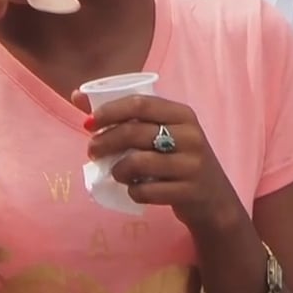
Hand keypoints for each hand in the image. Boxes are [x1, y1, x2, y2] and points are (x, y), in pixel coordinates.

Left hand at [80, 93, 245, 235]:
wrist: (214, 198)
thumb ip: (127, 116)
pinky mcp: (187, 191)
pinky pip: (144, 191)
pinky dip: (133, 192)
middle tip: (93, 151)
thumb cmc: (180, 159)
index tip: (89, 123)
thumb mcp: (164, 133)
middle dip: (104, 142)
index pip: (140, 103)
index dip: (109, 111)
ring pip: (136, 163)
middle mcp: (190, 135)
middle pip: (134, 132)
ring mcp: (190, 164)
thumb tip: (78, 95)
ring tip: (118, 172)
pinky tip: (137, 189)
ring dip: (118, 170)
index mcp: (183, 115)